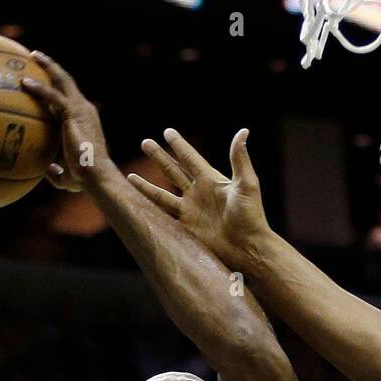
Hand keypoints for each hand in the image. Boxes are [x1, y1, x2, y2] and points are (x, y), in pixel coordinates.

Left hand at [21, 51, 111, 191]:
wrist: (97, 176)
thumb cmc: (84, 179)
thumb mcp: (67, 175)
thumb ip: (56, 171)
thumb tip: (46, 171)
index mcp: (83, 120)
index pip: (69, 98)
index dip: (55, 87)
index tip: (40, 79)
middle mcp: (84, 110)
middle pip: (67, 81)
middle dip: (52, 67)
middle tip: (35, 57)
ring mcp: (81, 109)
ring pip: (63, 80)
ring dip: (48, 66)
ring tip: (32, 56)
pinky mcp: (74, 114)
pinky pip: (53, 96)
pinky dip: (39, 88)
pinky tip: (24, 83)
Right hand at [128, 128, 270, 267]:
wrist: (247, 248)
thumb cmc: (251, 216)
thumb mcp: (246, 184)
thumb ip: (239, 159)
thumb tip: (243, 131)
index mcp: (212, 180)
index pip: (190, 158)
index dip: (179, 145)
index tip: (167, 132)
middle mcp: (198, 193)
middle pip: (174, 170)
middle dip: (159, 157)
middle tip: (145, 143)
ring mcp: (191, 211)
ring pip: (163, 193)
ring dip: (147, 184)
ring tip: (129, 175)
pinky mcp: (186, 228)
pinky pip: (164, 215)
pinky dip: (150, 208)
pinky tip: (137, 202)